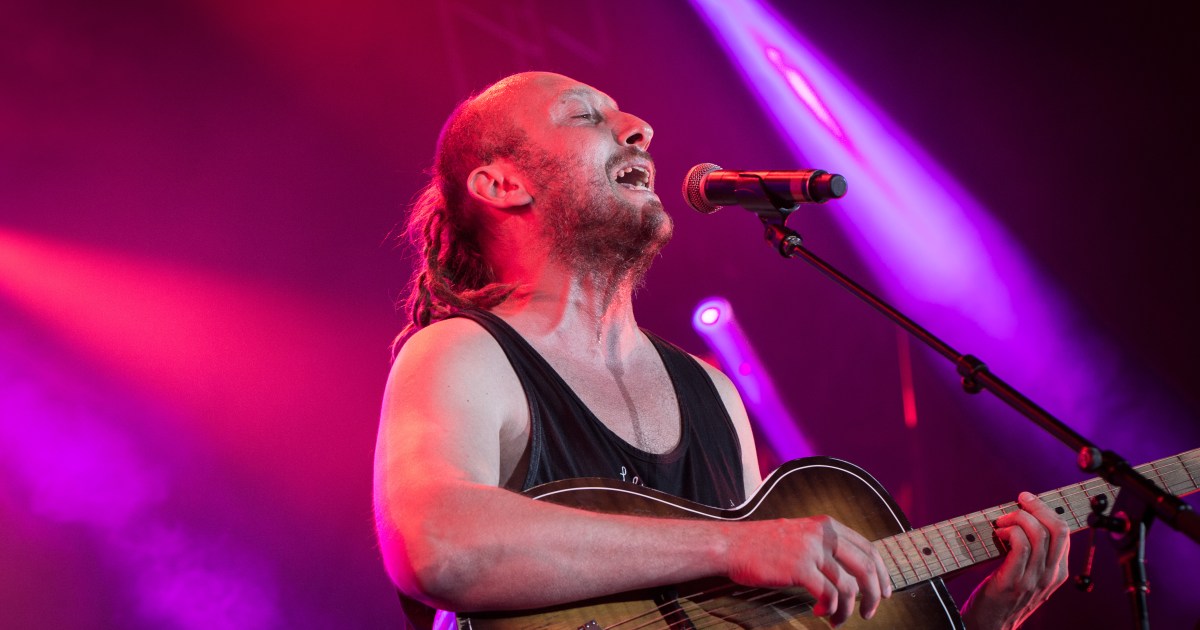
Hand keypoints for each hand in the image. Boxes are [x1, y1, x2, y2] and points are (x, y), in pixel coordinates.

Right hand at [725, 515, 892, 626]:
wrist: (731, 545)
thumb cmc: (762, 546)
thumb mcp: (800, 536)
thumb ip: (824, 547)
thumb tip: (849, 572)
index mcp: (826, 525)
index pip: (868, 548)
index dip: (882, 573)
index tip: (885, 591)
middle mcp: (823, 535)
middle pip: (867, 567)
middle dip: (874, 594)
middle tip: (870, 612)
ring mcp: (812, 550)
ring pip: (849, 586)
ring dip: (848, 610)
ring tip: (838, 621)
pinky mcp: (800, 568)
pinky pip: (828, 595)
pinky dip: (829, 610)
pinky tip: (819, 614)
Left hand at [961, 492, 1069, 629]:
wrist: (992, 625)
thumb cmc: (1005, 594)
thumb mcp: (1029, 574)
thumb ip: (1033, 552)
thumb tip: (1025, 517)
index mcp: (1058, 571)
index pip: (1065, 531)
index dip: (1046, 509)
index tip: (1028, 500)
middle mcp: (1050, 575)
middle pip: (1058, 528)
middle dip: (1038, 506)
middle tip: (1020, 500)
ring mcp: (1034, 579)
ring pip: (1039, 533)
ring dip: (1018, 517)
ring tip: (1003, 522)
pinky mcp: (1014, 581)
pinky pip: (1020, 545)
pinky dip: (1009, 531)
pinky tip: (999, 534)